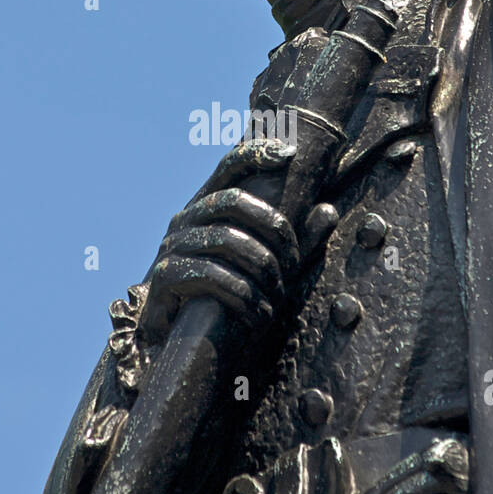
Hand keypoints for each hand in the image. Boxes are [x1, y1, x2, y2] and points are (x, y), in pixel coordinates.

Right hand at [141, 138, 337, 340]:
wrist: (172, 339)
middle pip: (233, 200)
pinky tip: (257, 315)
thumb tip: (328, 210)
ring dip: (261, 269)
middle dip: (273, 229)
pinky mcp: (164, 276)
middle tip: (294, 261)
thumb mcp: (257, 265)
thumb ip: (290, 241)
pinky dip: (240, 295)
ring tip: (277, 297)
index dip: (256, 153)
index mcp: (207, 209)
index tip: (289, 155)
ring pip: (225, 239)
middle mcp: (186, 220)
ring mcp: (172, 246)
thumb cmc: (220, 295)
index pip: (229, 168)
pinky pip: (207, 274)